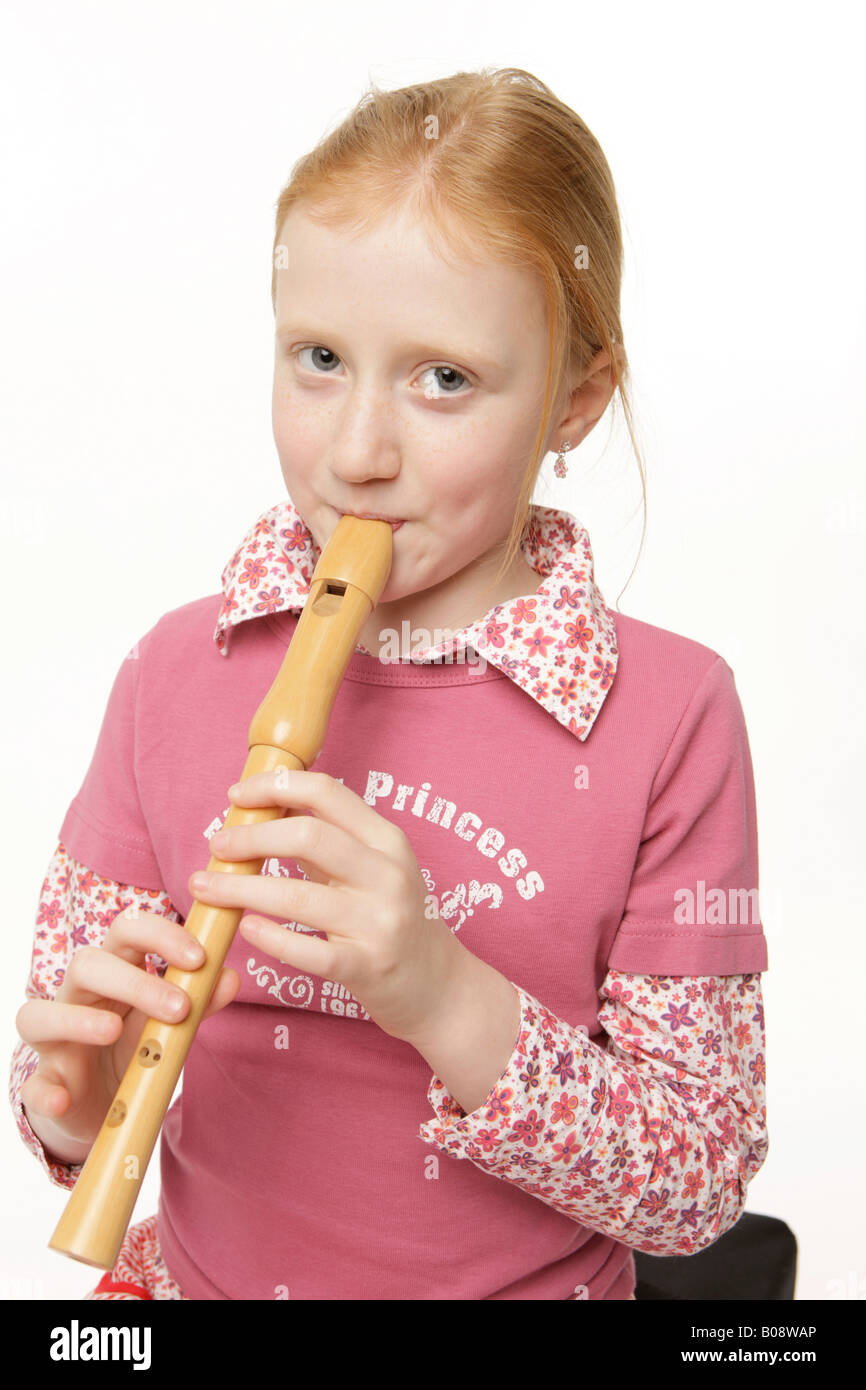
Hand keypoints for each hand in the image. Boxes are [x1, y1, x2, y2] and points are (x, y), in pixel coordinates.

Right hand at [16, 907, 239, 1157]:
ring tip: (113, 1030)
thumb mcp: (172, 1023)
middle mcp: (77, 999)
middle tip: (179, 1006)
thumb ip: (201, 1001)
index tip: (199, 958)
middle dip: (132, 981)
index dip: (160, 935)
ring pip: (37, 1015)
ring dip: (76, 1020)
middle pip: (85, 965)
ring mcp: (54, 1042)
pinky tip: (62, 1098)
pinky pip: (32, 1085)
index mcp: (114, 973)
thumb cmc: (138, 1047)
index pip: (126, 931)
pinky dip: (44, 1091)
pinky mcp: (44, 1085)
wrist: (109, 1105)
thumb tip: (230, 978)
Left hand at [190, 768, 460, 1042]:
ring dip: (240, 890)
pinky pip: (306, 950)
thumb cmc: (393, 919)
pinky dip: (268, 938)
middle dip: (251, 837)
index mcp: (387, 841)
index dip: (275, 786)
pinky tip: (245, 929)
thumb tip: (266, 807)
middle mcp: (388, 875)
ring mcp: (379, 922)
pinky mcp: (367, 967)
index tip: (237, 796)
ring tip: (206, 888)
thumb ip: (327, 840)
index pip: (328, 792)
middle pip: (308, 836)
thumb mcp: (373, 868)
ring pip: (296, 897)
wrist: (438, 986)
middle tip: (216, 845)